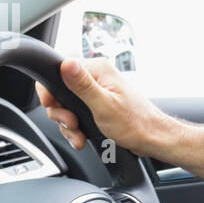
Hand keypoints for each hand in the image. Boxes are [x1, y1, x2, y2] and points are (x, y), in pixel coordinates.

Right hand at [35, 57, 172, 156]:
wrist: (152, 138)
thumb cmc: (135, 123)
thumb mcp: (104, 105)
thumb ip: (82, 85)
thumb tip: (66, 64)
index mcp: (98, 70)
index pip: (59, 70)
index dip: (51, 91)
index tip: (54, 106)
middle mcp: (96, 78)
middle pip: (60, 92)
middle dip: (61, 113)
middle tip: (72, 124)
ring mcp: (97, 92)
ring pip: (66, 107)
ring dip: (69, 125)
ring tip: (79, 135)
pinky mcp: (97, 105)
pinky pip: (77, 114)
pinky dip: (76, 128)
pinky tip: (82, 137)